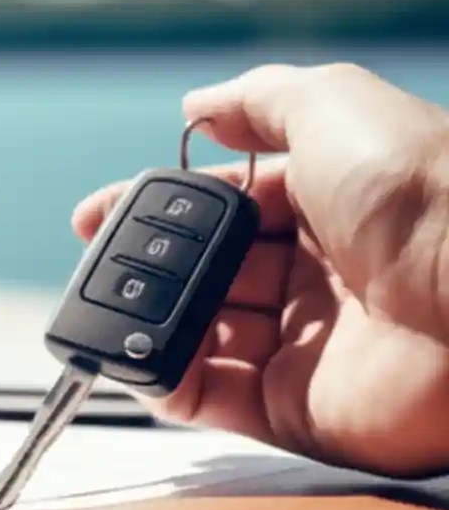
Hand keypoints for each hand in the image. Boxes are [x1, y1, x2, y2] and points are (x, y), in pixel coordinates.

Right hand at [72, 63, 448, 477]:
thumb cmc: (423, 193)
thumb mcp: (335, 106)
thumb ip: (260, 100)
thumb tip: (196, 107)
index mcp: (327, 202)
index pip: (221, 206)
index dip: (157, 208)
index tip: (93, 217)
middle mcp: (317, 274)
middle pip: (204, 272)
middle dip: (146, 269)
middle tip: (98, 268)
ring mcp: (307, 345)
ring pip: (201, 335)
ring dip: (149, 325)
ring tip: (107, 316)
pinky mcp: (299, 409)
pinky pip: (216, 399)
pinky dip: (168, 385)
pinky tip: (138, 364)